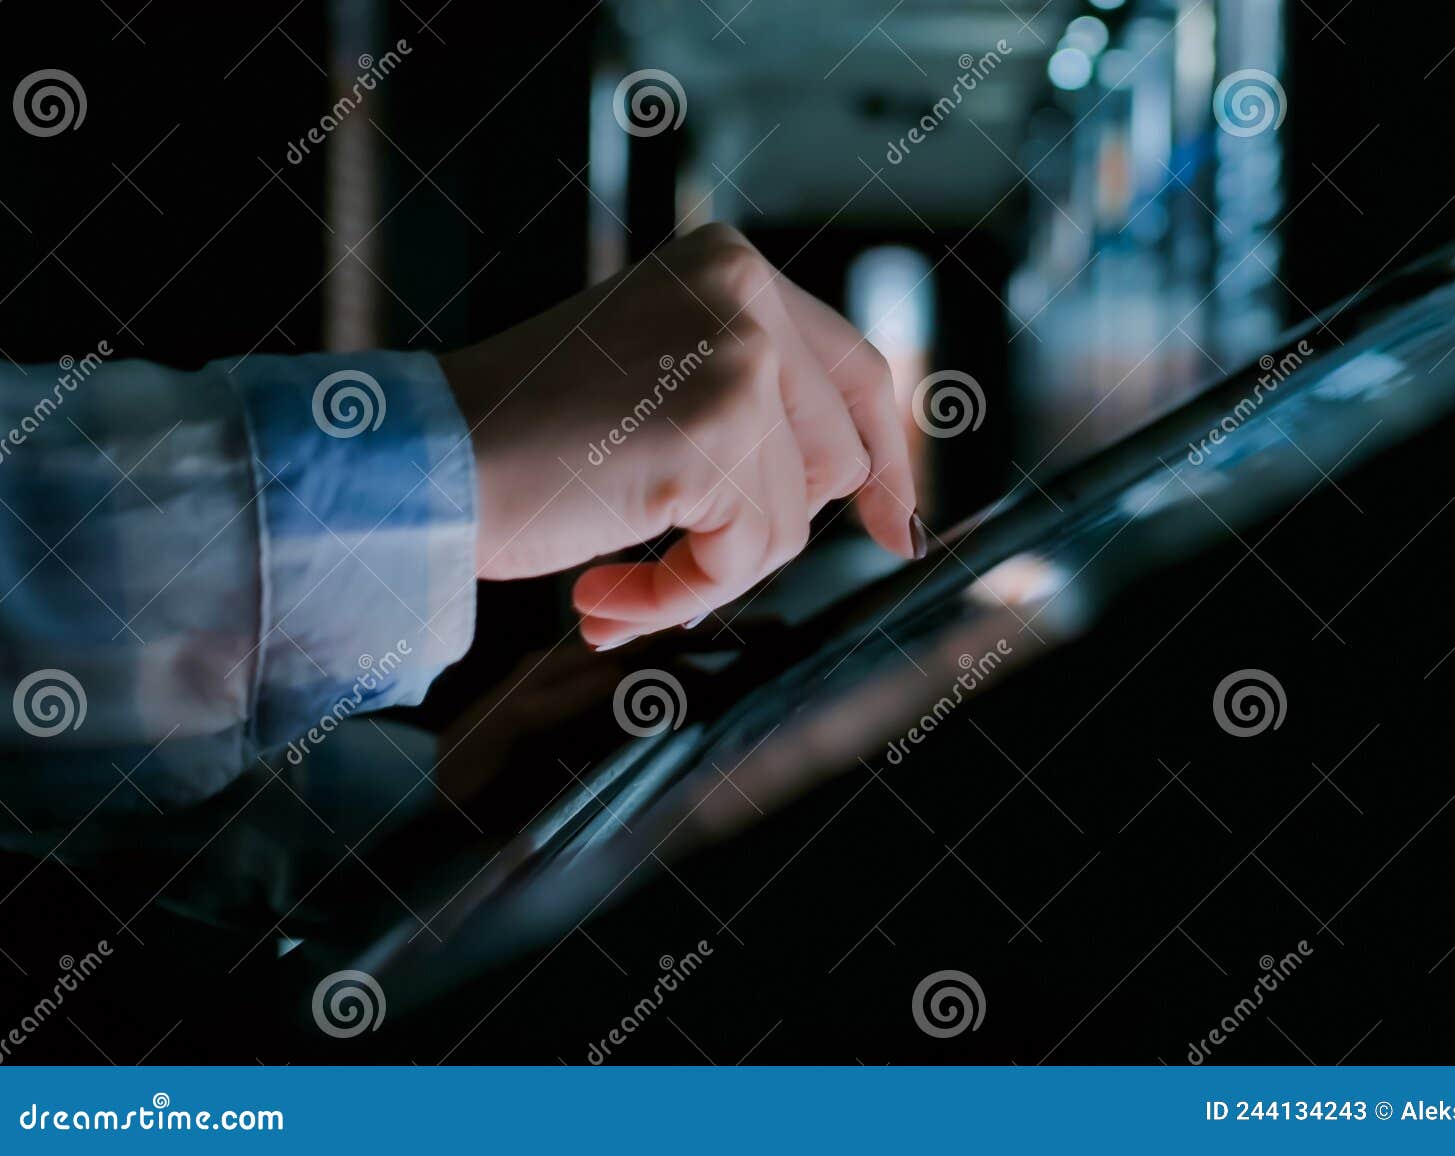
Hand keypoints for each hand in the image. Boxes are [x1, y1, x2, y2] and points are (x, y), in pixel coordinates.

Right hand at [440, 223, 923, 647]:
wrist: (424, 461)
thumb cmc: (522, 436)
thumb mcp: (659, 381)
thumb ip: (752, 404)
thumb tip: (872, 489)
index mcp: (729, 268)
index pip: (858, 373)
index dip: (886, 460)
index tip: (899, 528)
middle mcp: (743, 292)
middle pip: (833, 461)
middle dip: (759, 527)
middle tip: (668, 545)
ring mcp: (735, 357)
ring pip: (789, 523)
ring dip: (706, 570)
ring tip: (615, 573)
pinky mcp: (716, 432)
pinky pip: (744, 560)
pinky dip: (678, 597)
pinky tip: (603, 595)